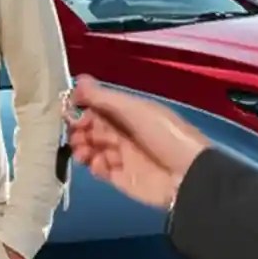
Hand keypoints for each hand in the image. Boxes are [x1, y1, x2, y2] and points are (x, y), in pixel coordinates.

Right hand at [65, 75, 209, 208]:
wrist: (188, 176)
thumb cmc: (164, 135)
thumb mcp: (135, 110)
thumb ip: (104, 98)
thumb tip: (77, 80)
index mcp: (130, 112)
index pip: (98, 105)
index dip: (82, 106)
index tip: (69, 108)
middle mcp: (124, 131)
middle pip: (91, 126)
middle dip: (79, 127)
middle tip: (75, 130)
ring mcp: (122, 155)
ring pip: (91, 147)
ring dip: (82, 146)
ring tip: (82, 149)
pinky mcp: (120, 178)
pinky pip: (99, 169)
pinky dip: (94, 164)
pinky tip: (97, 163)